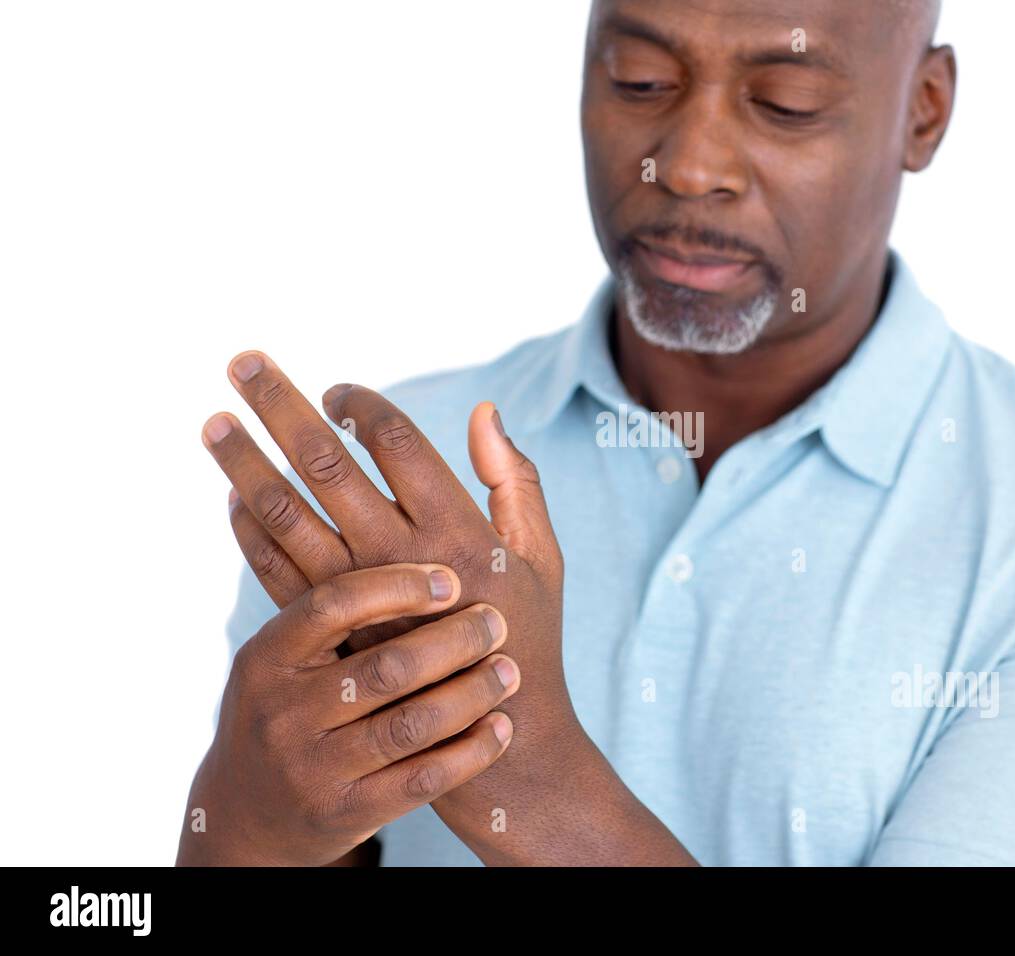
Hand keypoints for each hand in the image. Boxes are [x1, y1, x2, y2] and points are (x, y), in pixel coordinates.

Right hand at [177, 563, 519, 866]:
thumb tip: (334, 478)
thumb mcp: (278, 650)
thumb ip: (311, 584)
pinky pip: (423, 779)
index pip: (334, 605)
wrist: (246, 814)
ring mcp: (313, 767)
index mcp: (268, 655)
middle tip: (496, 621)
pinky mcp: (345, 813)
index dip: (397, 586)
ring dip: (472, 693)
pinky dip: (471, 750)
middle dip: (454, 641)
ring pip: (411, 724)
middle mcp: (283, 712)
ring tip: (508, 669)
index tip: (452, 577)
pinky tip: (499, 727)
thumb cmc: (286, 704)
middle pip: (384, 667)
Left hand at [202, 353, 590, 834]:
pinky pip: (274, 570)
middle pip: (325, 460)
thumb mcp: (541, 555)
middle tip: (241, 362)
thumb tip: (484, 410)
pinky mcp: (329, 634)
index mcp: (456, 526)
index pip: (394, 439)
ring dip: (242, 462)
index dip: (360, 404)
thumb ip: (515, 481)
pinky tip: (233, 497)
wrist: (500, 738)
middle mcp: (398, 554)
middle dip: (279, 405)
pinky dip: (248, 529)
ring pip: (285, 512)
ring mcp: (356, 597)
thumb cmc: (528, 634)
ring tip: (211, 423)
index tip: (338, 391)